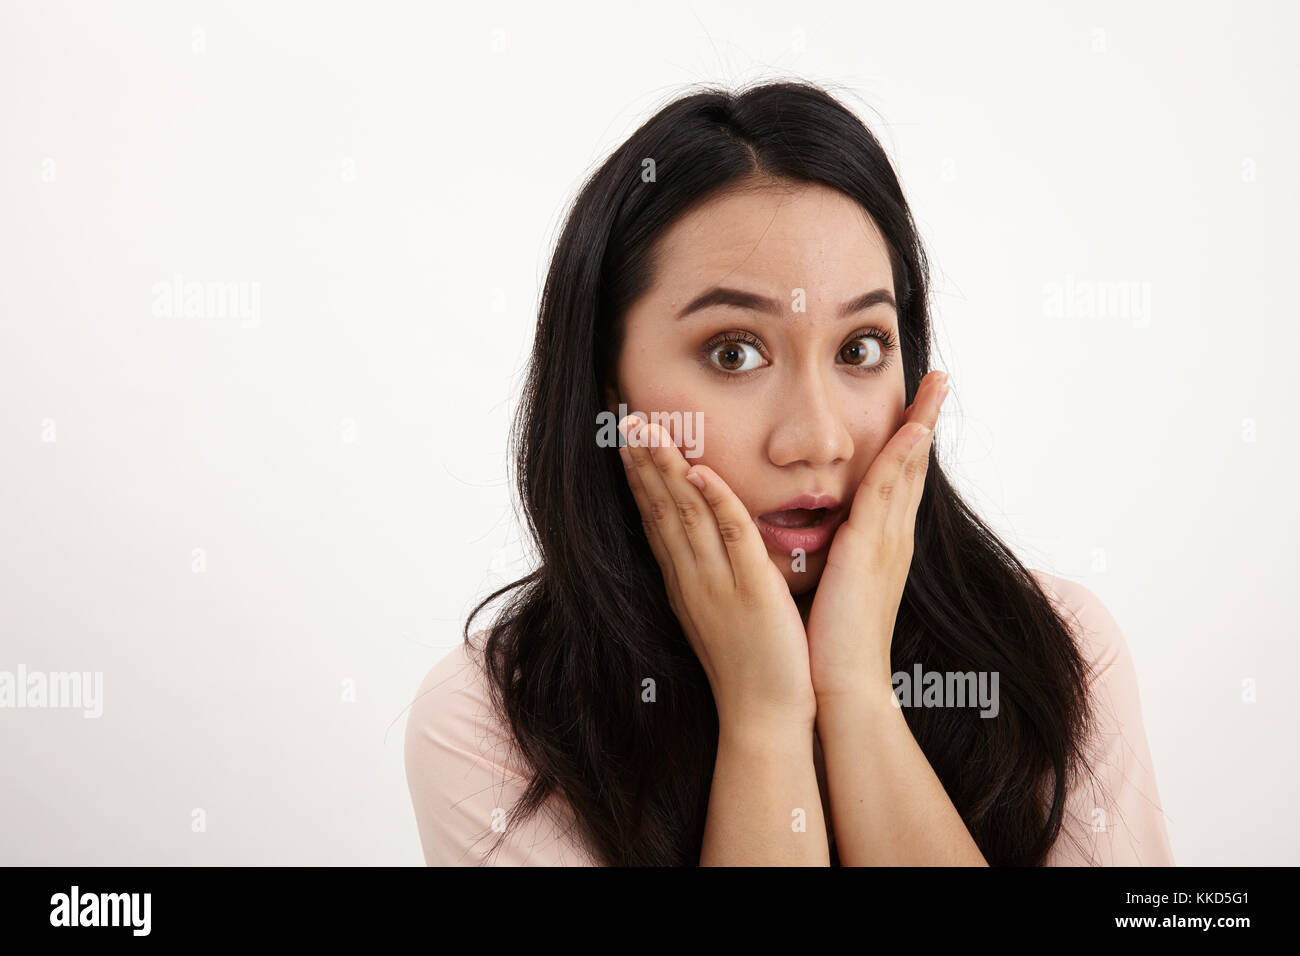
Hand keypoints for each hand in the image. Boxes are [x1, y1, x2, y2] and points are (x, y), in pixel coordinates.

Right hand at [618, 414, 816, 726]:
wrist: (764, 718)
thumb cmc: (752, 667)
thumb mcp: (722, 612)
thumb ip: (715, 574)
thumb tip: (710, 544)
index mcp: (685, 581)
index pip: (654, 516)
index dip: (639, 473)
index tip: (625, 436)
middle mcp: (690, 577)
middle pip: (657, 507)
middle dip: (640, 458)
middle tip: (622, 415)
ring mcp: (715, 583)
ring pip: (683, 514)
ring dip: (665, 468)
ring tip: (647, 427)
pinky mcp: (750, 591)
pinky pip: (729, 538)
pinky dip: (714, 502)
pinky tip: (701, 471)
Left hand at [805, 371, 950, 700]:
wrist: (843, 686)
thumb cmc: (830, 642)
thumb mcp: (833, 585)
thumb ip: (833, 557)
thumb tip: (820, 536)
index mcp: (880, 545)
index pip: (896, 480)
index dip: (906, 441)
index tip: (915, 405)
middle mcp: (892, 538)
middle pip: (912, 465)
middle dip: (925, 419)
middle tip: (940, 378)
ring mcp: (888, 542)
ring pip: (906, 468)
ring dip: (920, 422)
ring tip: (933, 384)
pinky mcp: (873, 551)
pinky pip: (888, 492)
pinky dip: (900, 457)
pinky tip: (910, 428)